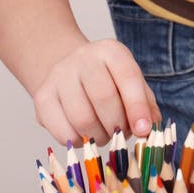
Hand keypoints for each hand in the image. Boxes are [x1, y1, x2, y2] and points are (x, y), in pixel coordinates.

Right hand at [32, 38, 160, 145]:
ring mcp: (59, 76)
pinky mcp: (42, 98)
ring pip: (82, 119)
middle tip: (121, 133)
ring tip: (104, 134)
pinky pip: (63, 132)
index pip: (127, 77)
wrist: (69, 70)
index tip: (144, 130)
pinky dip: (79, 142)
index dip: (137, 107)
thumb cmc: (107, 80)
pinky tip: (85, 134)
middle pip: (104, 98)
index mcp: (110, 50)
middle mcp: (83, 58)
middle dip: (117, 125)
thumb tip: (150, 126)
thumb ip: (144, 103)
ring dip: (99, 136)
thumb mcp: (129, 82)